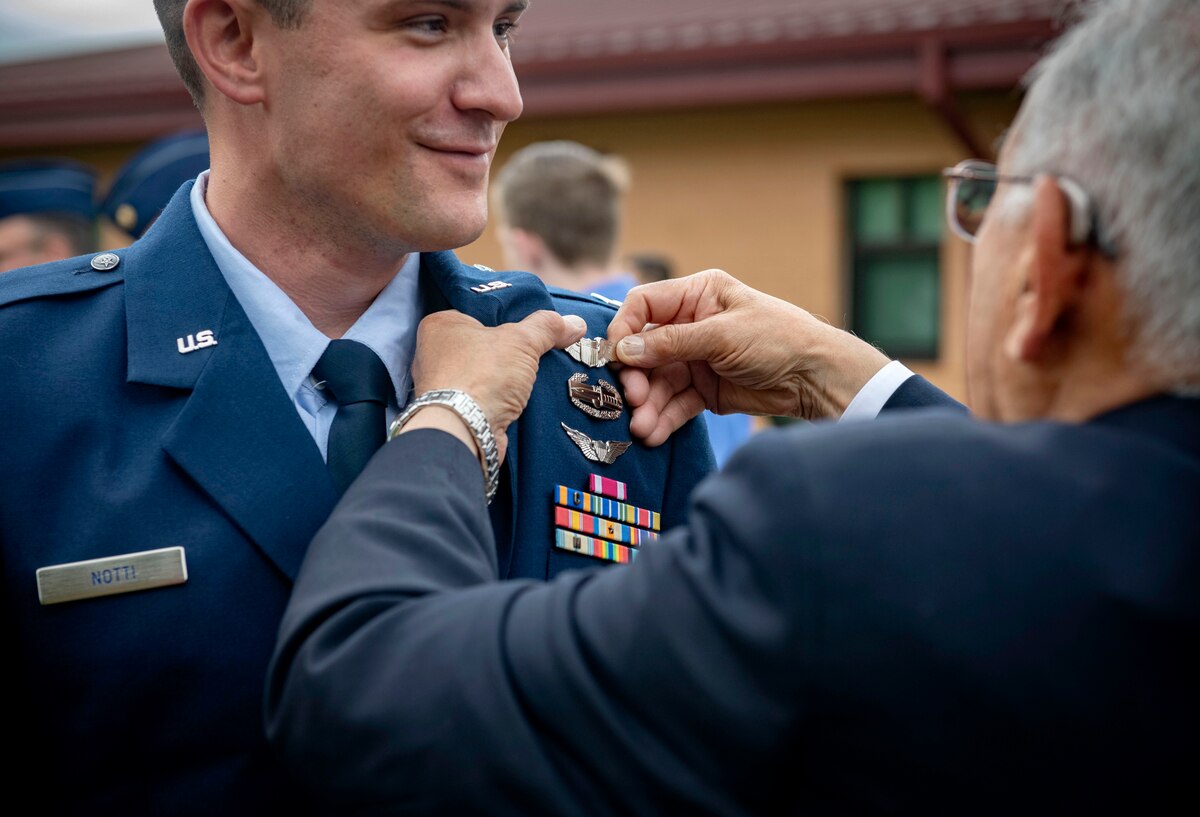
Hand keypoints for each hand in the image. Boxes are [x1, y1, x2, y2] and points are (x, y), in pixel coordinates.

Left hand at [406, 310, 586, 459]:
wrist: (466, 432)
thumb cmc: (482, 375)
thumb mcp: (521, 341)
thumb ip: (546, 328)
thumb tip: (575, 323)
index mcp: (440, 326)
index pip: (477, 312)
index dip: (506, 316)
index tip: (531, 323)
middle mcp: (434, 354)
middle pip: (483, 344)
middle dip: (510, 350)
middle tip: (538, 347)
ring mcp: (444, 386)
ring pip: (486, 373)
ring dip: (508, 377)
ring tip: (537, 373)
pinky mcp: (456, 412)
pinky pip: (486, 398)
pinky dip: (503, 399)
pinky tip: (526, 397)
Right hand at [607, 269, 889, 445]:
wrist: (815, 377)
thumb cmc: (778, 338)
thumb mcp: (723, 335)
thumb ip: (672, 343)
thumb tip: (623, 350)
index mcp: (697, 296)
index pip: (644, 306)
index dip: (624, 329)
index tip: (614, 356)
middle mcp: (690, 325)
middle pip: (645, 350)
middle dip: (636, 376)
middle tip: (633, 397)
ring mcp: (695, 359)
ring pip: (658, 382)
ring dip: (647, 405)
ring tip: (642, 428)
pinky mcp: (704, 390)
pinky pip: (675, 403)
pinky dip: (663, 418)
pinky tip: (654, 434)